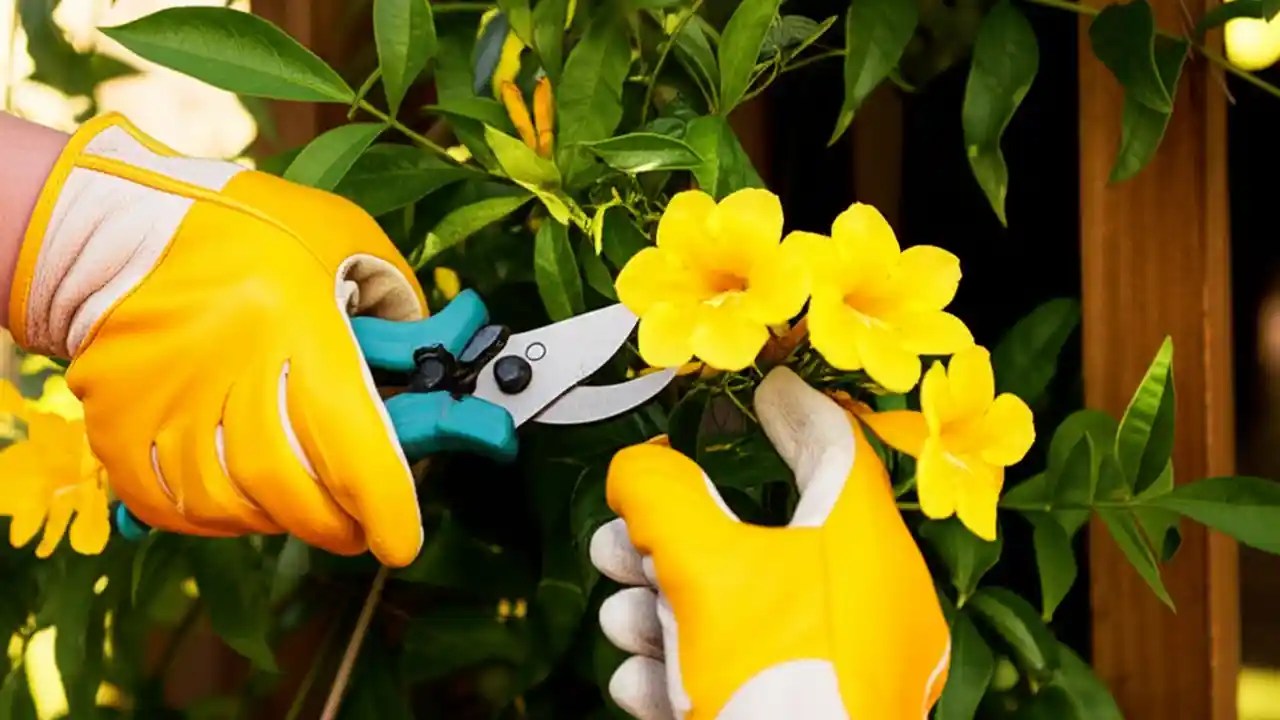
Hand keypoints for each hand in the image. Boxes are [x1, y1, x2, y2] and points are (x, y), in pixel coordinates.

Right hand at [8, 113, 513, 566]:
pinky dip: (212, 516)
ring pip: (231, 507)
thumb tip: (436, 365)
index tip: (401, 540)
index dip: (383, 506)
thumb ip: (397, 307)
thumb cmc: (253, 225)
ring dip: (278, 519)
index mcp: (297, 324)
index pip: (352, 445)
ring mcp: (162, 403)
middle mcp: (227, 370)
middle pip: (291, 491)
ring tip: (303, 505)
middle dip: (337, 522)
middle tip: (361, 526)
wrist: (122, 219)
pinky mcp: (116, 425)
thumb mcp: (348, 242)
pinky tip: (239, 500)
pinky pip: (168, 505)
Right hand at [589, 367, 950, 718]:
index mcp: (864, 541)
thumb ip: (663, 498)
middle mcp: (867, 596)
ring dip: (666, 610)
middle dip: (671, 540)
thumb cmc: (774, 681)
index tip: (760, 386)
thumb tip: (637, 471)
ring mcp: (845, 661)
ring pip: (744, 606)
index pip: (835, 445)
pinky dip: (692, 666)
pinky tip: (646, 683)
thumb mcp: (704, 571)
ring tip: (624, 624)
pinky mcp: (819, 709)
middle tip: (618, 544)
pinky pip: (751, 666)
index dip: (791, 408)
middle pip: (762, 534)